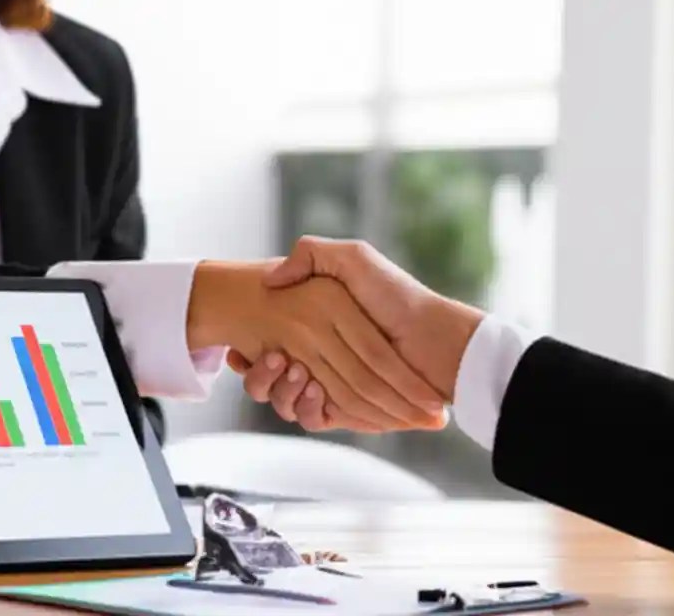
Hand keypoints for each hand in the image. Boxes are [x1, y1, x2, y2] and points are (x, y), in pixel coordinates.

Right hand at [258, 237, 484, 428]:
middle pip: (268, 376)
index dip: (246, 348)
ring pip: (284, 401)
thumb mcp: (354, 259)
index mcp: (316, 326)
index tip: (237, 346)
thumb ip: (311, 255)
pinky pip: (312, 419)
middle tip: (270, 357)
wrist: (435, 339)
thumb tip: (271, 279)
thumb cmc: (397, 295)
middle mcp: (320, 358)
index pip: (265, 342)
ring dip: (280, 390)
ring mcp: (332, 387)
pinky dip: (306, 408)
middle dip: (258, 373)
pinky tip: (314, 388)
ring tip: (295, 371)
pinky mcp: (346, 412)